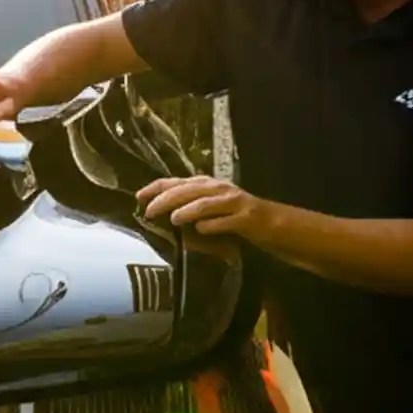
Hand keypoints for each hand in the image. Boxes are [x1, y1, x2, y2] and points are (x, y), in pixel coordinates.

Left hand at [136, 175, 279, 240]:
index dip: (156, 188)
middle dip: (166, 200)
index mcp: (207, 185)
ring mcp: (233, 202)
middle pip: (187, 190)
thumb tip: (161, 214)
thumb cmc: (236, 218)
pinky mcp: (246, 218)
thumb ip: (189, 209)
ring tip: (173, 219)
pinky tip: (201, 230)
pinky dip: (212, 225)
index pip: (176, 182)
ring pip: (205, 203)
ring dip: (187, 210)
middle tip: (149, 212)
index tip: (139, 197)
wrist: (273, 224)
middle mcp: (219, 189)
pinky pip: (225, 221)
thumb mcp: (211, 210)